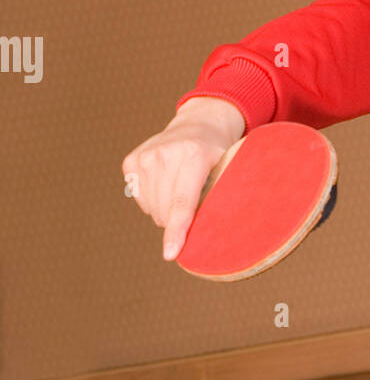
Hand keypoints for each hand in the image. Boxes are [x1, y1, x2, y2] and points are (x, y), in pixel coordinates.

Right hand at [122, 97, 245, 259]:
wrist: (198, 125)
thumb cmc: (218, 156)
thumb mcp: (229, 170)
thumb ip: (221, 197)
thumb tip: (217, 236)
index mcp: (194, 155)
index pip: (182, 203)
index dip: (177, 231)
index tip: (170, 254)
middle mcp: (165, 153)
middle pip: (165, 212)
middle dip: (178, 221)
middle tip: (194, 203)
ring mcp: (145, 156)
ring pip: (151, 209)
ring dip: (165, 211)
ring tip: (180, 190)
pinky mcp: (131, 161)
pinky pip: (140, 199)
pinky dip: (153, 200)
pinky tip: (166, 183)